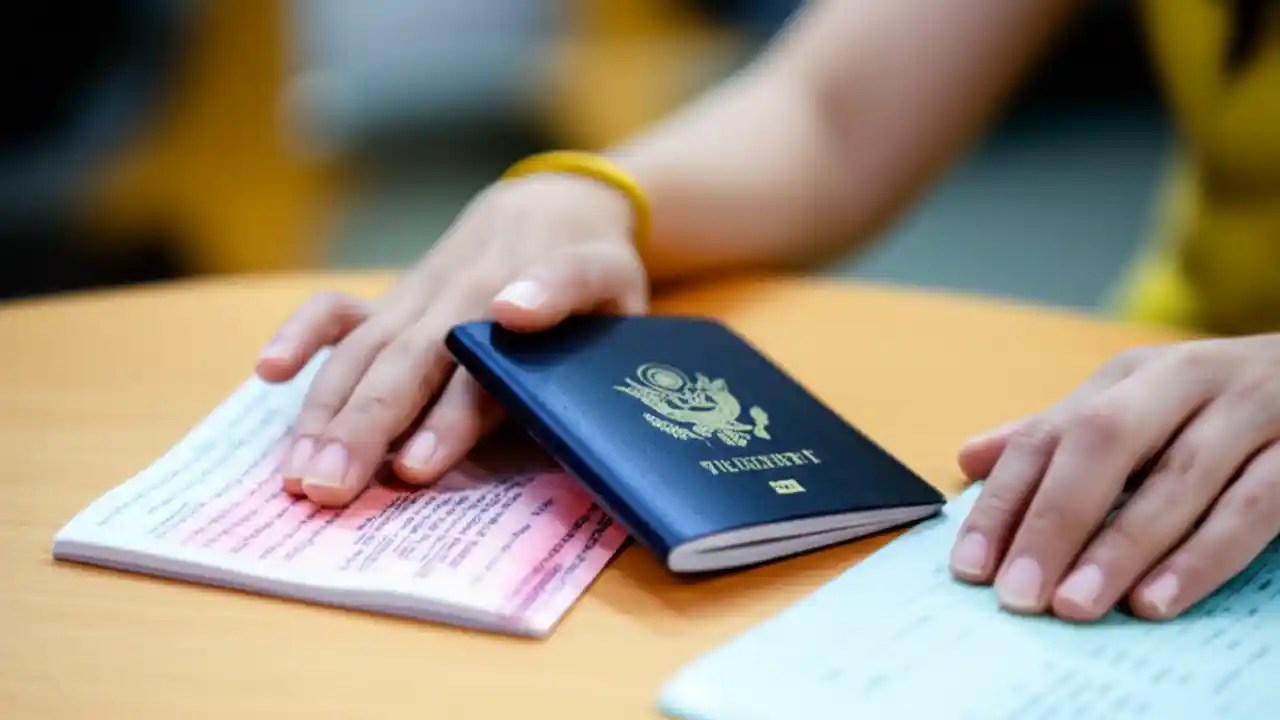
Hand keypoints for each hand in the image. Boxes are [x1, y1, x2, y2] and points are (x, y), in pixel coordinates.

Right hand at [253, 173, 647, 505]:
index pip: (482, 374)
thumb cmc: (592, 270)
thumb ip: (570, 290)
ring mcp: (417, 297)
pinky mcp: (393, 297)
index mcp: (519, 307)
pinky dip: (301, 336)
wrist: (552, 208)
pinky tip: (267, 373)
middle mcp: (457, 298)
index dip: (452, 418)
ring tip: (299, 474)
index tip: (415, 465)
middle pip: (407, 367)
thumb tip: (515, 309)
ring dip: (327, 410)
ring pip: (364, 351)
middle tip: (329, 489)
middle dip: (365, 428)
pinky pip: (337, 311)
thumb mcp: (609, 278)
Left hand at [950, 334, 1279, 620]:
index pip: (1050, 434)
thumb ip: (1059, 435)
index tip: (970, 567)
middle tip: (1018, 593)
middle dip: (1054, 521)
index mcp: (1132, 375)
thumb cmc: (1218, 406)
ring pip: (1177, 479)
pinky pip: (1252, 508)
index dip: (1004, 501)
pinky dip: (1200, 557)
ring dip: (1120, 547)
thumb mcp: (1138, 405)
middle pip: (1104, 443)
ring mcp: (1251, 412)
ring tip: (1074, 606)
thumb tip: (968, 459)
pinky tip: (1158, 598)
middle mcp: (1187, 381)